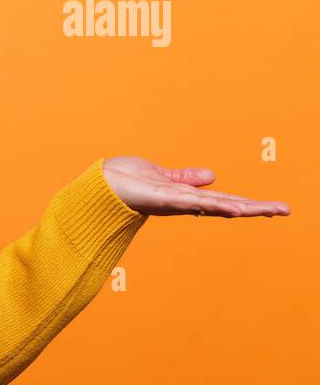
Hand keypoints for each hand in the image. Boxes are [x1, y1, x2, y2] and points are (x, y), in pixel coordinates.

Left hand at [102, 156, 289, 217]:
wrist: (98, 186)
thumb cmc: (124, 180)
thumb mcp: (161, 174)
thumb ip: (185, 178)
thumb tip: (212, 176)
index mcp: (185, 196)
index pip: (222, 200)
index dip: (246, 203)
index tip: (272, 207)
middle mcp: (183, 203)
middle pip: (226, 205)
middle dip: (255, 208)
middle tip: (285, 210)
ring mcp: (175, 202)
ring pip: (216, 205)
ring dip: (244, 208)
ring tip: (271, 210)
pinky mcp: (163, 198)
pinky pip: (193, 202)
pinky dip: (214, 204)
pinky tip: (233, 208)